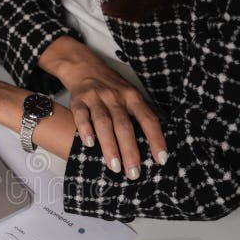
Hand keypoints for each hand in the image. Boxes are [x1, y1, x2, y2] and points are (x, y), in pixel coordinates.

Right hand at [39, 36, 167, 178]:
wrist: (85, 67)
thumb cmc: (112, 88)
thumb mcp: (130, 95)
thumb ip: (139, 115)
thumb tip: (153, 144)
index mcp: (133, 97)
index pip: (148, 119)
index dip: (156, 139)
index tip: (161, 159)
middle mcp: (116, 97)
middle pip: (124, 125)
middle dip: (130, 150)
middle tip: (133, 172)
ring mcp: (96, 98)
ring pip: (104, 123)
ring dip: (109, 145)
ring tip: (114, 166)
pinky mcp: (78, 100)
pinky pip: (82, 115)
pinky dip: (85, 129)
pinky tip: (89, 144)